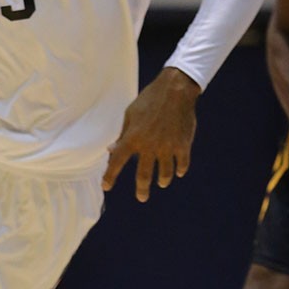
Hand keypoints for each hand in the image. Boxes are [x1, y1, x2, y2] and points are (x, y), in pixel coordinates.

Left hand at [103, 67, 199, 201]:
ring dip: (162, 180)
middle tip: (142, 198)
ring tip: (161, 182)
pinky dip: (180, 170)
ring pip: (165, 173)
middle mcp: (149, 146)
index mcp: (132, 137)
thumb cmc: (149, 100)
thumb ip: (122, 135)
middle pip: (143, 175)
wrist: (175, 91)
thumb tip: (111, 150)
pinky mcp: (183, 145)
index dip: (110, 176)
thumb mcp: (130, 114)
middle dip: (142, 189)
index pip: (117, 161)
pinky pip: (182, 164)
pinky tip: (177, 172)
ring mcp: (167, 147)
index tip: (105, 187)